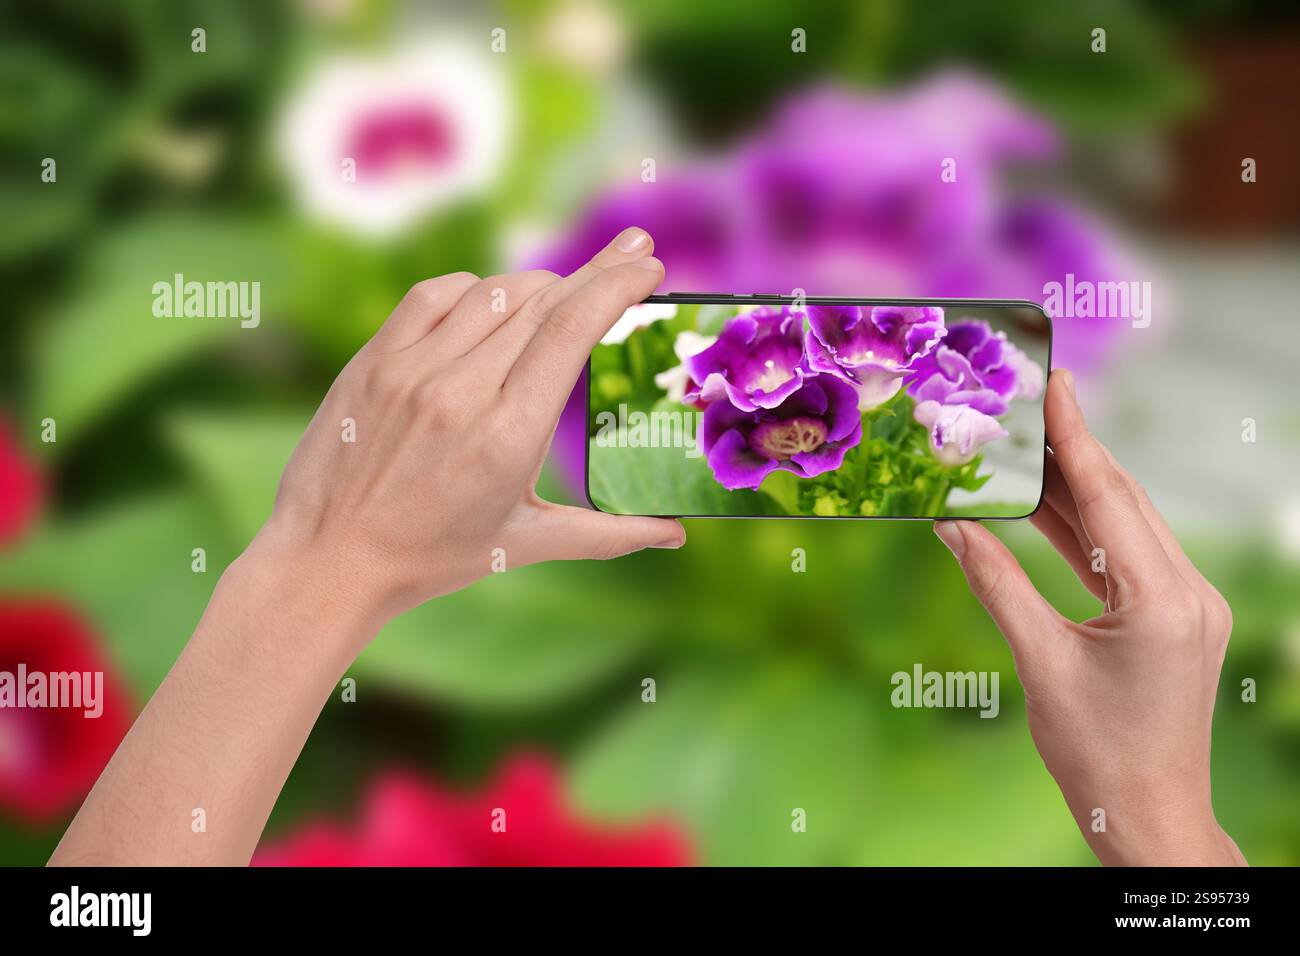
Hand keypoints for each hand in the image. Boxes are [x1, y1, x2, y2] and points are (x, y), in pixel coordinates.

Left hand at [251, 226, 683, 629]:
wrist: (328, 559)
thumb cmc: (432, 556)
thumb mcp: (525, 544)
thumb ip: (609, 534)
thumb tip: (677, 537)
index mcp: (507, 435)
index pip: (571, 329)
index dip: (615, 284)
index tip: (648, 263)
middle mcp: (460, 391)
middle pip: (541, 300)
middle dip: (595, 273)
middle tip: (631, 252)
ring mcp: (410, 369)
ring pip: (492, 291)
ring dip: (539, 284)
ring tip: (566, 291)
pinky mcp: (373, 359)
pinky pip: (435, 295)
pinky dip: (474, 288)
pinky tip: (492, 301)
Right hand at [934, 369, 1244, 865]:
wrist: (1148, 813)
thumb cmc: (1094, 751)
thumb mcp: (1038, 661)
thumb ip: (995, 582)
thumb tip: (953, 523)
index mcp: (1161, 600)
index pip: (1109, 498)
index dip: (1075, 437)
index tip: (1054, 383)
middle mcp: (1188, 592)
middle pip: (1122, 500)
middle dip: (1072, 450)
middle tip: (1029, 403)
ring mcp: (1188, 605)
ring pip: (1126, 524)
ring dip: (1075, 488)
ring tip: (1025, 448)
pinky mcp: (1175, 618)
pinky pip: (1126, 556)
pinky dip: (1084, 530)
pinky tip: (1044, 508)